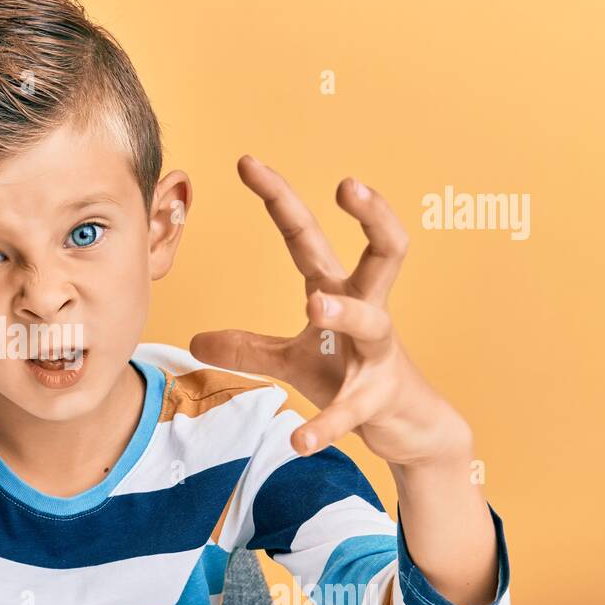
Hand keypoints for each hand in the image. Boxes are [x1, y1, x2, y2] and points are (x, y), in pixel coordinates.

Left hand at [190, 156, 469, 466]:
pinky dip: (326, 426)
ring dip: (346, 310)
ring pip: (374, 321)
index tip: (247, 161)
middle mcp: (367, 312)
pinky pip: (352, 410)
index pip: (308, 235)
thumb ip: (247, 348)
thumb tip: (194, 341)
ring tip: (316, 303)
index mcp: (338, 291)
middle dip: (375, 216)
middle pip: (385, 252)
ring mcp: (378, 355)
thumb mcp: (292, 360)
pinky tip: (298, 443)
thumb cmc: (350, 375)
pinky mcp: (380, 400)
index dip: (281, 197)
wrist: (410, 427)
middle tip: (350, 183)